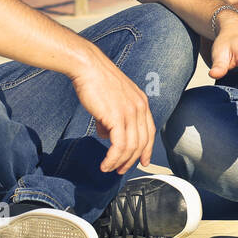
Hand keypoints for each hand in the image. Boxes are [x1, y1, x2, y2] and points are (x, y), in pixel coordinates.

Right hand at [68, 47, 155, 174]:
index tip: (142, 161)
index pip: (149, 131)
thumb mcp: (111, 99)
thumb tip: (106, 135)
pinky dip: (113, 158)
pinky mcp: (117, 117)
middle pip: (142, 142)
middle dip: (132, 160)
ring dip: (121, 162)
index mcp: (141, 102)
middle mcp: (140, 108)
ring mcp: (130, 113)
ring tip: (110, 169)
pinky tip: (106, 164)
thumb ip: (112, 117)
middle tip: (121, 170)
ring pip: (131, 147)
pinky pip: (119, 145)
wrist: (88, 67)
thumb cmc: (96, 80)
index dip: (147, 149)